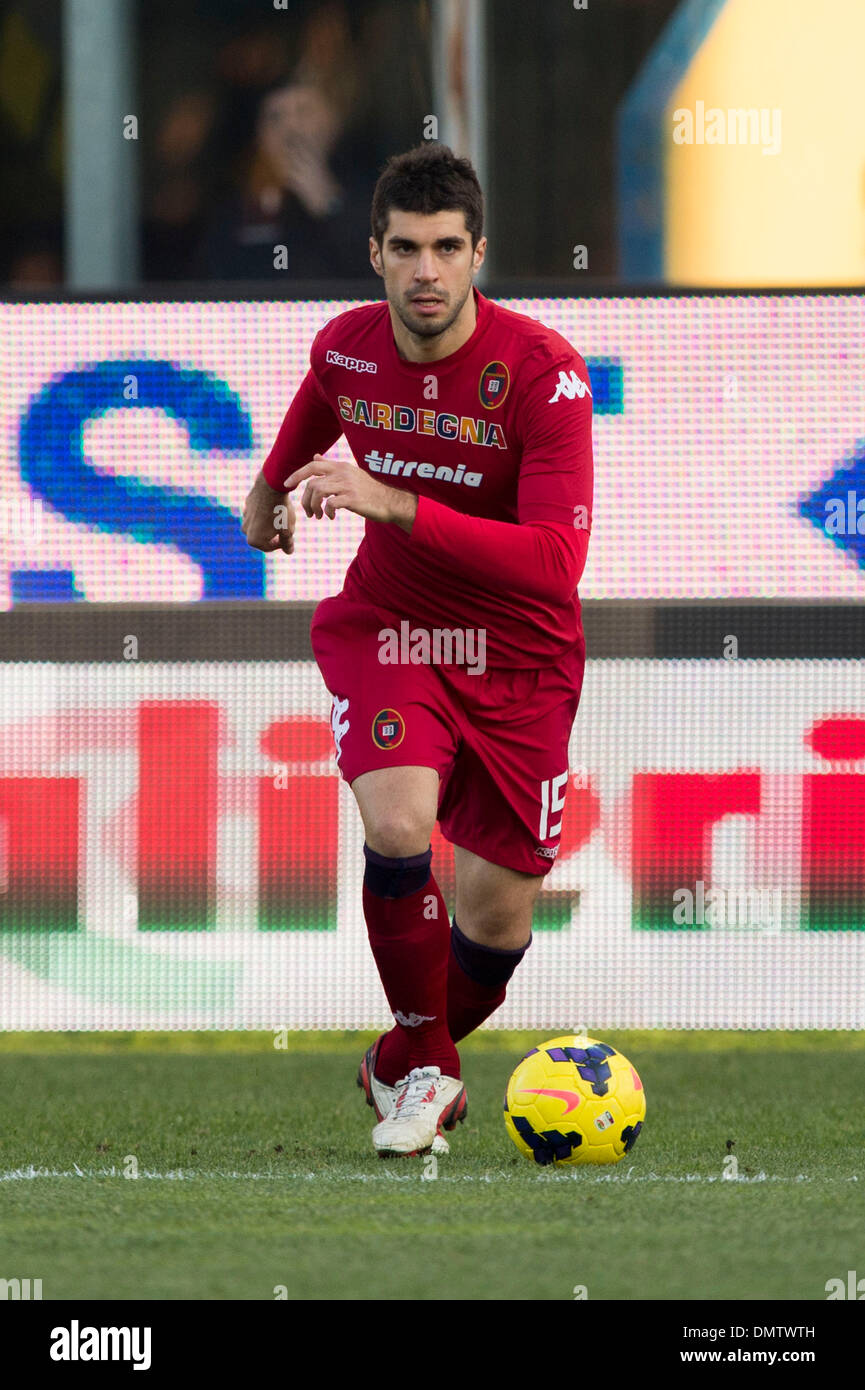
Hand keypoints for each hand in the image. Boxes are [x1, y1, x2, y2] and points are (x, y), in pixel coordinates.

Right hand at [242, 475, 295, 553]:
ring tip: (281, 516)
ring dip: (270, 523)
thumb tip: (289, 552)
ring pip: (260, 524)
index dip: (281, 544)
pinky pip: (257, 513)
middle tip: (286, 526)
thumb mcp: (287, 530)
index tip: (289, 536)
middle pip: (263, 537)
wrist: (271, 487)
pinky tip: (275, 506)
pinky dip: (266, 512)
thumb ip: (287, 543)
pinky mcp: (247, 505)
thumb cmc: (280, 512)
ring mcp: (244, 517)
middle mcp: (245, 530)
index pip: (269, 547)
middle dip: (274, 533)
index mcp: (254, 540)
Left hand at [284, 454, 413, 527]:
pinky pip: (330, 504)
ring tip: (318, 516)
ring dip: (314, 507)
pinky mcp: (352, 499)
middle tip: (309, 512)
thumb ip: (331, 465)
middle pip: (312, 483)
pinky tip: (332, 517)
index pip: (312, 465)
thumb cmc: (369, 490)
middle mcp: (343, 473)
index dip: (297, 474)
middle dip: (305, 500)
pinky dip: (327, 512)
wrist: (391, 502)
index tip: (287, 484)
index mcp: (340, 467)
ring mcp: (348, 485)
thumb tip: (315, 456)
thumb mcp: (350, 473)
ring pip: (318, 492)